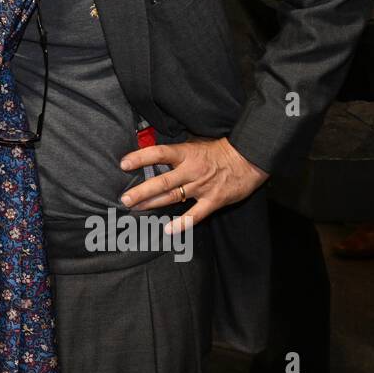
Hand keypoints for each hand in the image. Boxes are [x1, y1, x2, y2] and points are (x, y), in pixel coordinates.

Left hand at [118, 135, 268, 234]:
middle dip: (141, 191)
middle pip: (162, 181)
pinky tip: (168, 230)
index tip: (124, 164)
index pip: (159, 154)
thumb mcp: (197, 142)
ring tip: (136, 209)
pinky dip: (183, 223)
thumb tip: (156, 151)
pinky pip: (196, 214)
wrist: (249, 159)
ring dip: (153, 204)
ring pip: (173, 197)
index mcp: (186, 154)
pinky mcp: (213, 201)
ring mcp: (202, 187)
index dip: (140, 158)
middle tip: (125, 199)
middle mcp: (191, 171)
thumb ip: (178, 150)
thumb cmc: (220, 150)